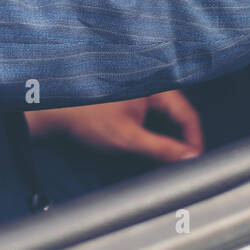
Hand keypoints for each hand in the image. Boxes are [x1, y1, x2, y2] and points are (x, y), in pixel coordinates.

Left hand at [24, 90, 203, 162]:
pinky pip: (152, 115)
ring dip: (169, 136)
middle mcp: (149, 85)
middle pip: (178, 115)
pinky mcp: (128, 99)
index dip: (194, 140)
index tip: (195, 162)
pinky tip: (150, 146)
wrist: (55, 112)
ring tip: (168, 158)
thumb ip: (161, 148)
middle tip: (184, 163)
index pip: (187, 114)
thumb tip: (189, 158)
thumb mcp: (128, 138)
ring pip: (165, 116)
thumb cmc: (87, 118)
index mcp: (154, 87)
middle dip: (183, 140)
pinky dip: (155, 131)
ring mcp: (138, 91)